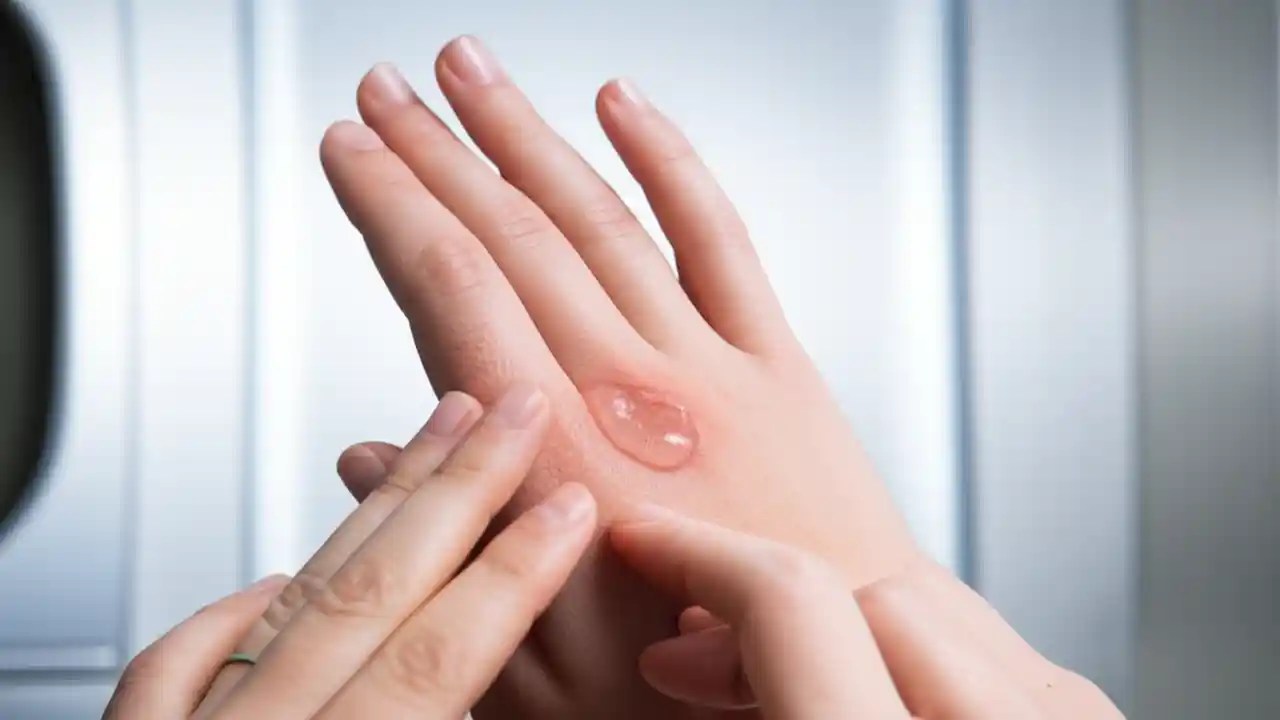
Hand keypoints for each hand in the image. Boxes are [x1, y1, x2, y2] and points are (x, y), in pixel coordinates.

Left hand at [105, 386, 597, 718]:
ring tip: (431, 438)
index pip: (439, 657)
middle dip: (454, 491)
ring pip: (288, 602)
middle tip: (509, 410)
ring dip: (372, 514)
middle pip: (370, 594)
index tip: (568, 506)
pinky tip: (277, 574)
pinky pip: (179, 662)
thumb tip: (516, 692)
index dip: (515, 574)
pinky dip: (239, 608)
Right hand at [321, 35, 917, 716]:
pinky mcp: (778, 362)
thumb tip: (369, 463)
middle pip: (513, 234)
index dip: (389, 206)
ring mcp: (714, 367)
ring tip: (469, 71)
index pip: (452, 292)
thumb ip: (445, 549)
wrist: (856, 673)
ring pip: (600, 216)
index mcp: (566, 462)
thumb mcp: (537, 666)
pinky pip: (719, 235)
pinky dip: (670, 160)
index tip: (349, 149)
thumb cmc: (700, 693)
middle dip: (435, 150)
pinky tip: (623, 104)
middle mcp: (638, 393)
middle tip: (384, 89)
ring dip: (525, 134)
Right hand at [609, 506, 1124, 719]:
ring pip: (923, 597)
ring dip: (834, 624)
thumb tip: (652, 672)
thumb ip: (715, 716)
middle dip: (761, 605)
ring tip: (777, 679)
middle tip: (690, 659)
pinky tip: (865, 686)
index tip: (647, 539)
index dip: (695, 554)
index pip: (787, 600)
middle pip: (860, 587)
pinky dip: (907, 648)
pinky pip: (984, 639)